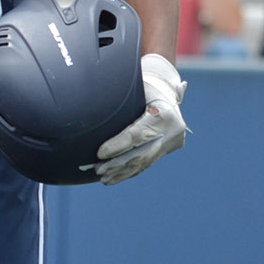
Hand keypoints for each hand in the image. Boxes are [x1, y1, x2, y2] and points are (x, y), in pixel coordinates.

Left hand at [95, 54, 186, 184]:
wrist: (167, 91)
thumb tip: (91, 99)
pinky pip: (147, 163)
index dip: (117, 146)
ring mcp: (172, 142)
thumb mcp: (137, 86)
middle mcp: (172, 131)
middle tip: (99, 170)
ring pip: (144, 162)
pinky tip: (116, 177)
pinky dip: (131, 170)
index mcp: (165, 114)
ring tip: (104, 178)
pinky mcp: (169, 148)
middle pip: (141, 153)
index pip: (137, 135)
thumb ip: (121, 95)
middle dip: (118, 164)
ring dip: (122, 172)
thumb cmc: (145, 85)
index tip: (100, 153)